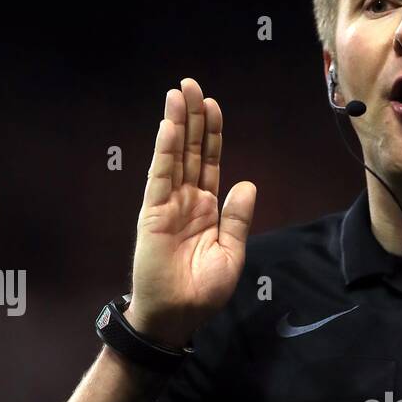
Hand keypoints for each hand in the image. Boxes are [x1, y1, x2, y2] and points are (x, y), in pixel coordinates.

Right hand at [128, 77, 255, 345]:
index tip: (213, 106)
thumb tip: (247, 183)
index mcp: (207, 209)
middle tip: (193, 85)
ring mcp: (168, 204)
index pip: (209, 163)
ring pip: (175, 156)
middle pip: (191, 151)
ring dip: (177, 124)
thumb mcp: (231, 253)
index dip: (211, 134)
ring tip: (180, 93)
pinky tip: (169, 126)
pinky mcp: (153, 213)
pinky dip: (165, 150)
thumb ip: (237, 219)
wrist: (176, 316)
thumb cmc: (202, 292)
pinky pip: (161, 176)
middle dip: (193, 118)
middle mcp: (186, 201)